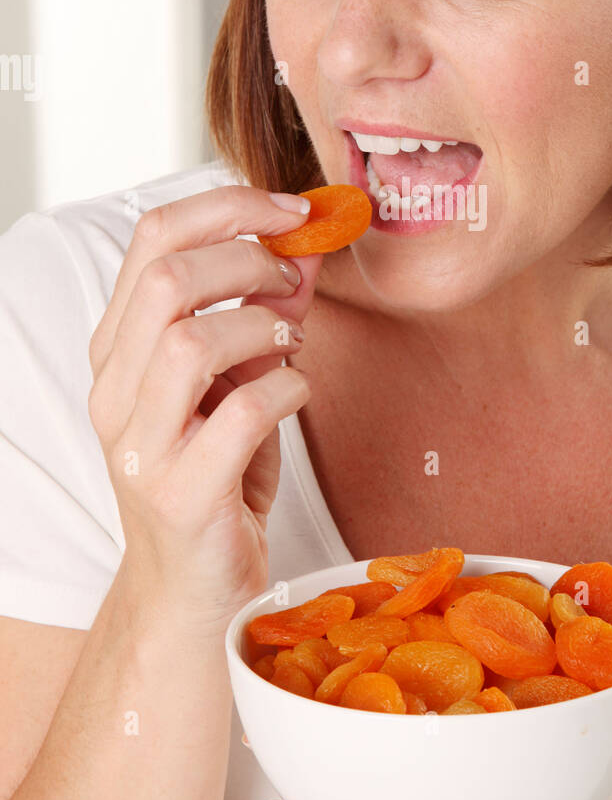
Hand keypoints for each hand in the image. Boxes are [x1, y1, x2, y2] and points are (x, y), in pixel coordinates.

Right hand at [88, 184, 321, 631]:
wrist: (193, 592)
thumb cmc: (218, 478)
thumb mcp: (237, 382)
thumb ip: (263, 317)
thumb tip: (308, 248)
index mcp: (119, 351)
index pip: (152, 238)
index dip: (228, 206)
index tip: (291, 210)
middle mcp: (115, 393)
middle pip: (166, 279)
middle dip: (248, 259)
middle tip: (293, 282)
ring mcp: (140, 448)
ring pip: (190, 341)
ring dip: (261, 326)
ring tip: (290, 342)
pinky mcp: (181, 496)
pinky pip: (240, 413)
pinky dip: (287, 389)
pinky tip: (296, 395)